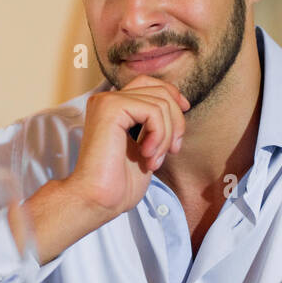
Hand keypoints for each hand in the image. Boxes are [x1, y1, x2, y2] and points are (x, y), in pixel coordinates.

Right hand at [65, 74, 189, 222]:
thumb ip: (155, 124)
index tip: (184, 112)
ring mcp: (107, 102)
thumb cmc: (118, 183)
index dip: (172, 94)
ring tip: (154, 160)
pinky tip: (147, 156)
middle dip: (176, 121)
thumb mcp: (145, 146)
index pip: (149, 83)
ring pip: (160, 103)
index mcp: (112, 107)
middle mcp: (106, 100)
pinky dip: (159, 136)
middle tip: (172, 151)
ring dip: (167, 136)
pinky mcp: (110, 108)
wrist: (97, 199)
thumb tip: (178, 105)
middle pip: (159, 90)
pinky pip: (153, 111)